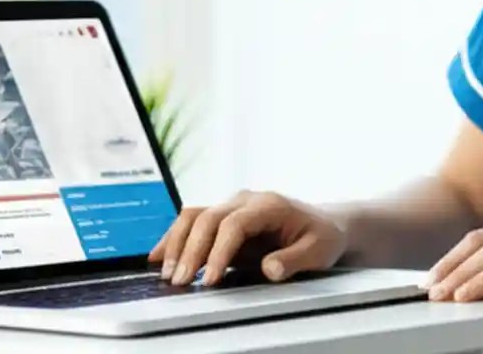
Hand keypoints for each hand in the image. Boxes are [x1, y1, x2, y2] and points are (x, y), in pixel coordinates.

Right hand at [147, 190, 345, 286]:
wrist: (324, 224)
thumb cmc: (323, 236)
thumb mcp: (319, 250)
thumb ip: (295, 259)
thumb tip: (269, 268)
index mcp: (269, 205)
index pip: (234, 224)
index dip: (218, 252)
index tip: (210, 279)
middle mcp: (245, 200)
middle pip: (208, 218)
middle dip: (191, 251)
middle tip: (181, 282)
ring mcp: (232, 206)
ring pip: (194, 216)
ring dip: (176, 243)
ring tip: (167, 274)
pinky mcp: (222, 218)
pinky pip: (192, 222)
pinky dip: (173, 238)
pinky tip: (158, 258)